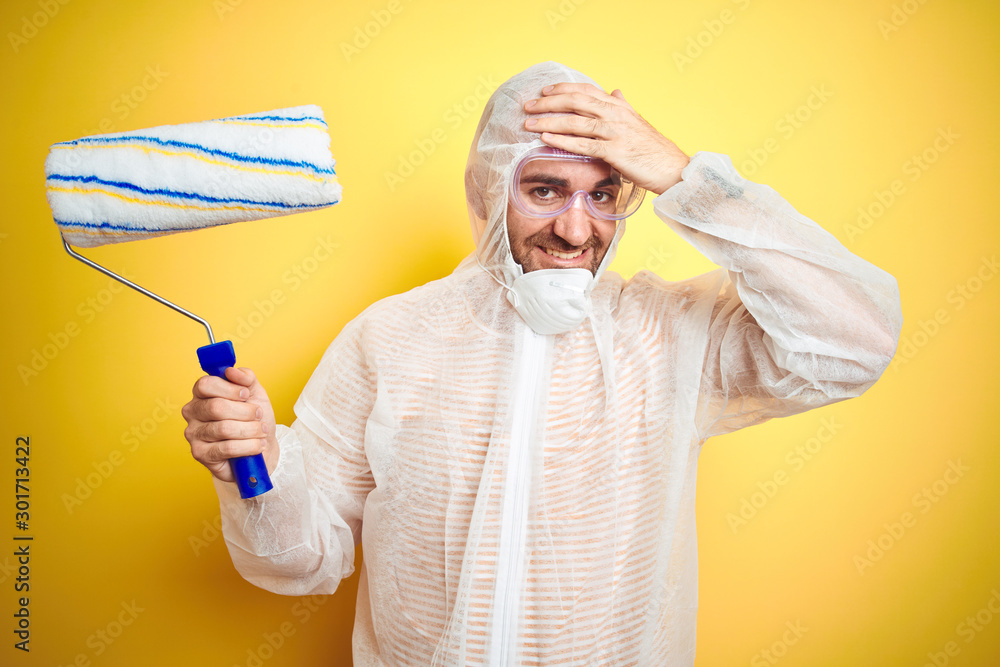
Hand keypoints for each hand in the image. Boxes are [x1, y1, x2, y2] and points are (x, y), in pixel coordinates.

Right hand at [182, 367, 278, 482]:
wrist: (262, 447)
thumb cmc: (253, 419)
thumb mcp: (255, 394)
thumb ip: (246, 378)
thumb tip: (232, 371)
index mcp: (202, 394)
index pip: (205, 385)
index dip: (229, 389)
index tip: (246, 394)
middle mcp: (192, 412)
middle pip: (216, 407)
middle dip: (245, 412)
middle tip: (258, 415)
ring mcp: (193, 434)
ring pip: (224, 428)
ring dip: (250, 430)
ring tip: (261, 431)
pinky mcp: (200, 454)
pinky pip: (227, 448)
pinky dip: (248, 446)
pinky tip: (257, 445)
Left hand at [523, 82, 690, 194]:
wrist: (672, 168)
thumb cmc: (653, 149)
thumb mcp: (637, 122)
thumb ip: (623, 106)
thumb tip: (615, 90)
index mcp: (619, 106)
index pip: (586, 90)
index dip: (562, 89)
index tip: (544, 91)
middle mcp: (616, 114)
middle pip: (575, 101)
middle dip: (548, 102)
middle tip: (528, 106)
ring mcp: (616, 132)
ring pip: (575, 121)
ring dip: (549, 120)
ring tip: (529, 123)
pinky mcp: (615, 151)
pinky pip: (583, 144)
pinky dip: (562, 140)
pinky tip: (545, 138)